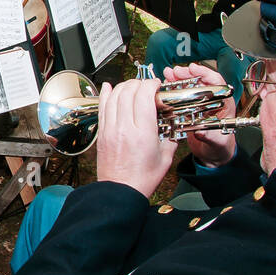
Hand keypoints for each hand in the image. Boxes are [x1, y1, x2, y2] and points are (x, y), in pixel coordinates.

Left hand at [94, 78, 177, 197]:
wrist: (120, 191)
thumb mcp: (165, 158)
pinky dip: (105, 94)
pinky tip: (108, 87)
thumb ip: (171, 137)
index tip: (157, 85)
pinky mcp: (102, 133)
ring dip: (124, 86)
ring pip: (113, 96)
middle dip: (139, 83)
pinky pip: (102, 107)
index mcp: (143, 133)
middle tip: (147, 86)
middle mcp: (124, 128)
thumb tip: (173, 124)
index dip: (151, 84)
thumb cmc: (142, 179)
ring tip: (133, 86)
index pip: (144, 96)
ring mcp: (110, 129)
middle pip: (128, 92)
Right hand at [162, 64, 235, 166]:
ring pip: (190, 86)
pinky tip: (166, 85)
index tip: (194, 69)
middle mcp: (211, 101)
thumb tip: (201, 132)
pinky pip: (182, 95)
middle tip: (176, 72)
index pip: (216, 82)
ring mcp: (200, 104)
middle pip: (200, 81)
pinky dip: (173, 89)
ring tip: (168, 74)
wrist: (213, 154)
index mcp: (224, 104)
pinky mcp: (189, 109)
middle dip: (187, 74)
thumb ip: (210, 136)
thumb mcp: (217, 142)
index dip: (205, 73)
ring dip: (179, 79)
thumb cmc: (220, 147)